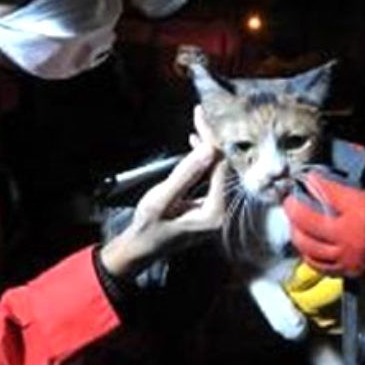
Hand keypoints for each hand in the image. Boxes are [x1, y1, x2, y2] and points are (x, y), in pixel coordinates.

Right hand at [100, 108, 226, 278]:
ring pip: (219, 170)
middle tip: (199, 114)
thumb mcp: (160, 200)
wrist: (141, 250)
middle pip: (223, 166)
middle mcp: (222, 211)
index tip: (199, 115)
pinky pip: (212, 177)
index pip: (220, 166)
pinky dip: (204, 160)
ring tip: (197, 126)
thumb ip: (185, 175)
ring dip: (208, 148)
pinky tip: (196, 145)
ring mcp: (217, 209)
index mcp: (214, 212)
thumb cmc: (146, 228)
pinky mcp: (209, 206)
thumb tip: (208, 149)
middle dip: (212, 139)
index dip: (211, 138)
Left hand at [282, 157, 364, 277]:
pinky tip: (308, 243)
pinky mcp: (355, 270)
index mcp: (361, 211)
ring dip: (297, 231)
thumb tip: (344, 150)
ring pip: (308, 247)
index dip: (312, 181)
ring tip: (295, 219)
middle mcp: (351, 237)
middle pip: (306, 222)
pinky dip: (309, 253)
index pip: (323, 192)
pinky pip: (321, 266)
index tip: (307, 175)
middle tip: (291, 197)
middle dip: (293, 207)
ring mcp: (351, 257)